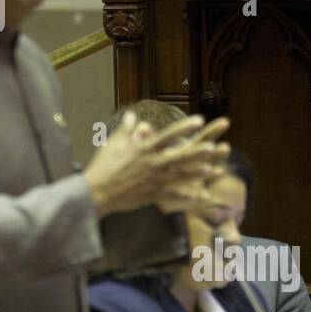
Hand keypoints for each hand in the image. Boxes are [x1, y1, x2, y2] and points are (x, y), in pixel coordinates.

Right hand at [83, 112, 230, 217]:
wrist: (97, 190)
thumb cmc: (104, 165)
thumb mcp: (113, 143)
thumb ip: (127, 130)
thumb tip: (132, 115)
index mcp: (143, 149)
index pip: (168, 135)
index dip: (184, 127)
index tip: (198, 120)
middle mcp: (152, 163)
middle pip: (179, 157)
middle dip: (197, 152)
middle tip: (213, 147)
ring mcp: (153, 180)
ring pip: (179, 176)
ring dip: (196, 173)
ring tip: (211, 169)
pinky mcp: (152, 194)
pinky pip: (172, 195)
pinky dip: (185, 196)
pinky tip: (199, 196)